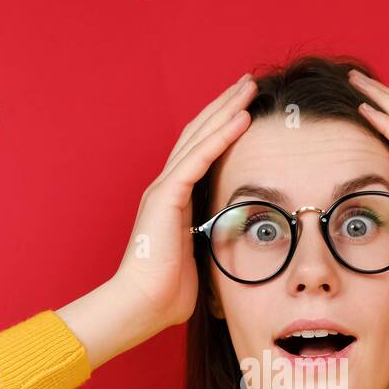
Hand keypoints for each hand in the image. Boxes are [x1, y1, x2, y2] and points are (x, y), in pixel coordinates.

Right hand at [112, 72, 256, 332]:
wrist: (140, 305)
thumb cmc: (166, 292)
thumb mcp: (200, 259)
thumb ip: (213, 243)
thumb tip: (237, 246)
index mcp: (173, 200)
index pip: (199, 152)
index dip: (221, 127)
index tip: (245, 109)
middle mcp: (166, 187)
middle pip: (198, 134)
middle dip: (224, 106)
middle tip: (249, 84)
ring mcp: (164, 189)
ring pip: (198, 137)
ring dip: (225, 111)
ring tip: (249, 89)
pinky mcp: (166, 197)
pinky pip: (198, 159)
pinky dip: (221, 136)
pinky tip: (241, 119)